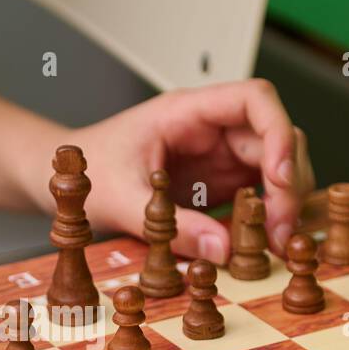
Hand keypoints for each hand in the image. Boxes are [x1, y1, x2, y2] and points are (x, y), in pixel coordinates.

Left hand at [66, 79, 314, 260]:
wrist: (61, 181)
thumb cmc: (85, 172)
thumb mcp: (121, 201)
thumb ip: (170, 226)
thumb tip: (223, 250)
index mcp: (186, 112)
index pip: (254, 99)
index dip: (278, 132)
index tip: (278, 176)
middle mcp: (210, 129)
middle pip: (276, 138)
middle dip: (288, 181)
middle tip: (281, 229)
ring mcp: (217, 156)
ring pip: (274, 168)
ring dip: (283, 202)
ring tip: (273, 241)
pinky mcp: (216, 184)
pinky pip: (256, 194)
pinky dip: (265, 218)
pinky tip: (259, 244)